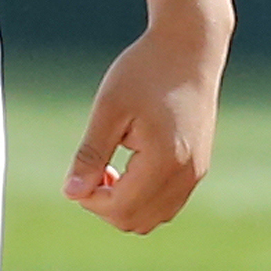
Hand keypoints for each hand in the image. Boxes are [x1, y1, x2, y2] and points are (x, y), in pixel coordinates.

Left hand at [63, 26, 226, 233]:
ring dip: (125, 203)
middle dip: (106, 205)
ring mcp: (197, 172)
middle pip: (138, 221)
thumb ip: (91, 153)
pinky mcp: (199, 165)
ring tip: (108, 166)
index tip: (76, 174)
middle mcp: (188, 174)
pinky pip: (168, 202)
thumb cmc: (144, 72)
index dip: (90, 200)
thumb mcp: (109, 109)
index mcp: (165, 161)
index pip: (121, 209)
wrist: (189, 48)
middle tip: (90, 170)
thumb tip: (72, 193)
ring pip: (155, 216)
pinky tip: (127, 164)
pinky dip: (143, 196)